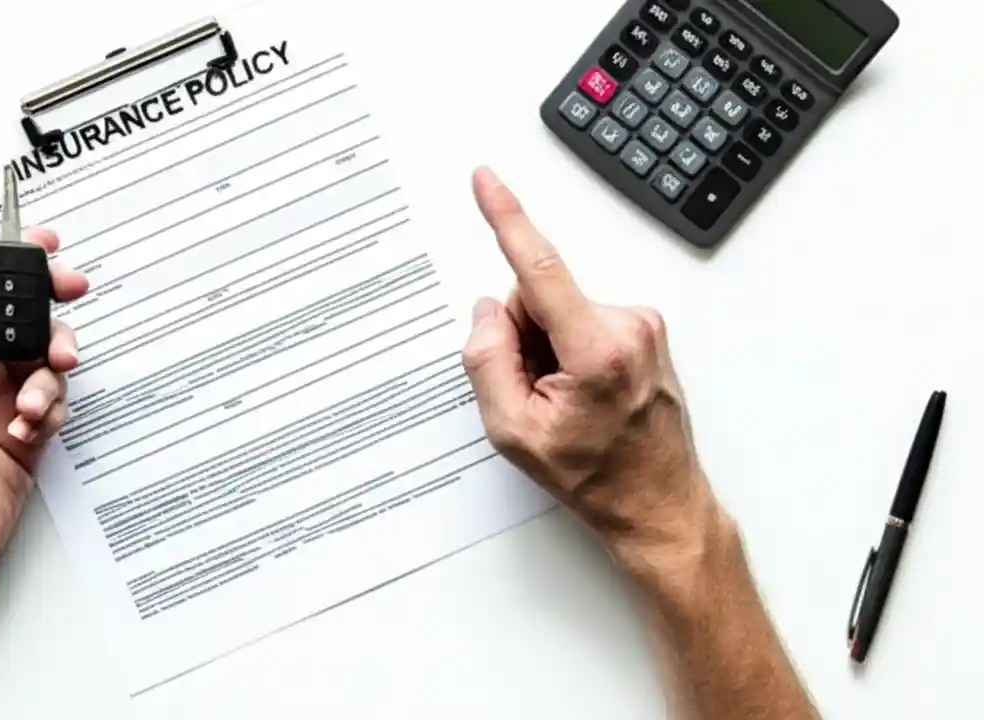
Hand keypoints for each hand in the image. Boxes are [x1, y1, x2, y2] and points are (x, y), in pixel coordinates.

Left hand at [0, 228, 88, 612]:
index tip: (44, 248)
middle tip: (73, 295)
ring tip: (32, 402)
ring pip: (46, 360)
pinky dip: (51, 410)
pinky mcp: (28, 434)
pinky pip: (55, 402)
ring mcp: (1, 402)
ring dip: (50, 370)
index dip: (10, 266)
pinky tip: (28, 432)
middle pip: (22, 320)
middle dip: (50, 308)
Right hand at [461, 168, 724, 569]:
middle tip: (538, 395)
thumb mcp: (514, 433)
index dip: (507, 219)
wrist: (657, 504)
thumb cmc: (596, 477)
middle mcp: (628, 327)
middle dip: (523, 339)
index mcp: (596, 350)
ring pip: (558, 311)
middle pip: (538, 298)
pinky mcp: (645, 331)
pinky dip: (569, 352)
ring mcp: (642, 327)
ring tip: (567, 401)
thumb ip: (487, 362)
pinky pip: (582, 321)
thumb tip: (488, 311)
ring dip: (548, 351)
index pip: (540, 269)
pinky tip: (583, 394)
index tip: (487, 182)